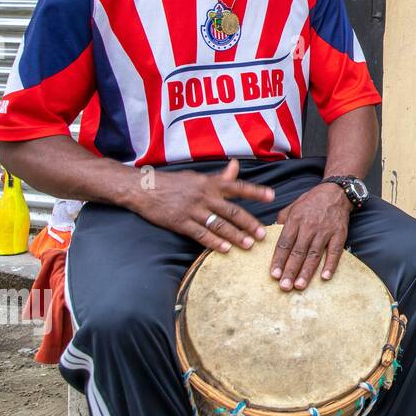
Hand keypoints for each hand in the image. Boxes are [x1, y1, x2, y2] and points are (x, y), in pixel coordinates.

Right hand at [129, 158, 272, 252]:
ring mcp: (192, 210)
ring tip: (249, 244)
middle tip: (262, 234)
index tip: (272, 196)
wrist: (144, 188)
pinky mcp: (180, 222)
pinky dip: (214, 242)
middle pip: (232, 211)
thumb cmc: (174, 182)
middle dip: (249, 224)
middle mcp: (204, 196)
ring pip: (219, 225)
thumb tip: (236, 166)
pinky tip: (225, 249)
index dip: (255, 191)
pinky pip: (200, 234)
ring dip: (235, 236)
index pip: (237, 186)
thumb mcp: (198, 176)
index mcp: (210, 183)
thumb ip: (219, 176)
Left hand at [270, 182, 351, 291]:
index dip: (279, 260)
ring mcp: (325, 231)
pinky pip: (334, 251)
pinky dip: (330, 264)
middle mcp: (309, 226)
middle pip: (298, 251)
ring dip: (307, 271)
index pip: (284, 243)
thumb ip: (281, 221)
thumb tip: (270, 235)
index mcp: (295, 219)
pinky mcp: (339, 234)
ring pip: (314, 254)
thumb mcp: (292, 206)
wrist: (336, 192)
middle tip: (284, 286)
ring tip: (299, 285)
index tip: (274, 274)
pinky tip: (325, 277)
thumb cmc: (312, 201)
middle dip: (290, 270)